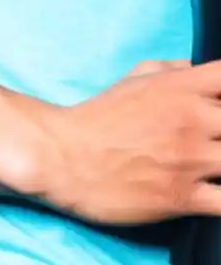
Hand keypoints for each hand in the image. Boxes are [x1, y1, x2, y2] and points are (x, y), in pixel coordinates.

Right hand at [38, 60, 220, 225]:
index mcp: (182, 88)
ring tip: (214, 167)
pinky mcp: (182, 197)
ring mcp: (190, 160)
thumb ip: (168, 70)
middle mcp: (193, 120)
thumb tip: (193, 67)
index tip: (220, 109)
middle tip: (215, 143)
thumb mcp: (130, 82)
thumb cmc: (95, 119)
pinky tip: (215, 195)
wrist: (61, 157)